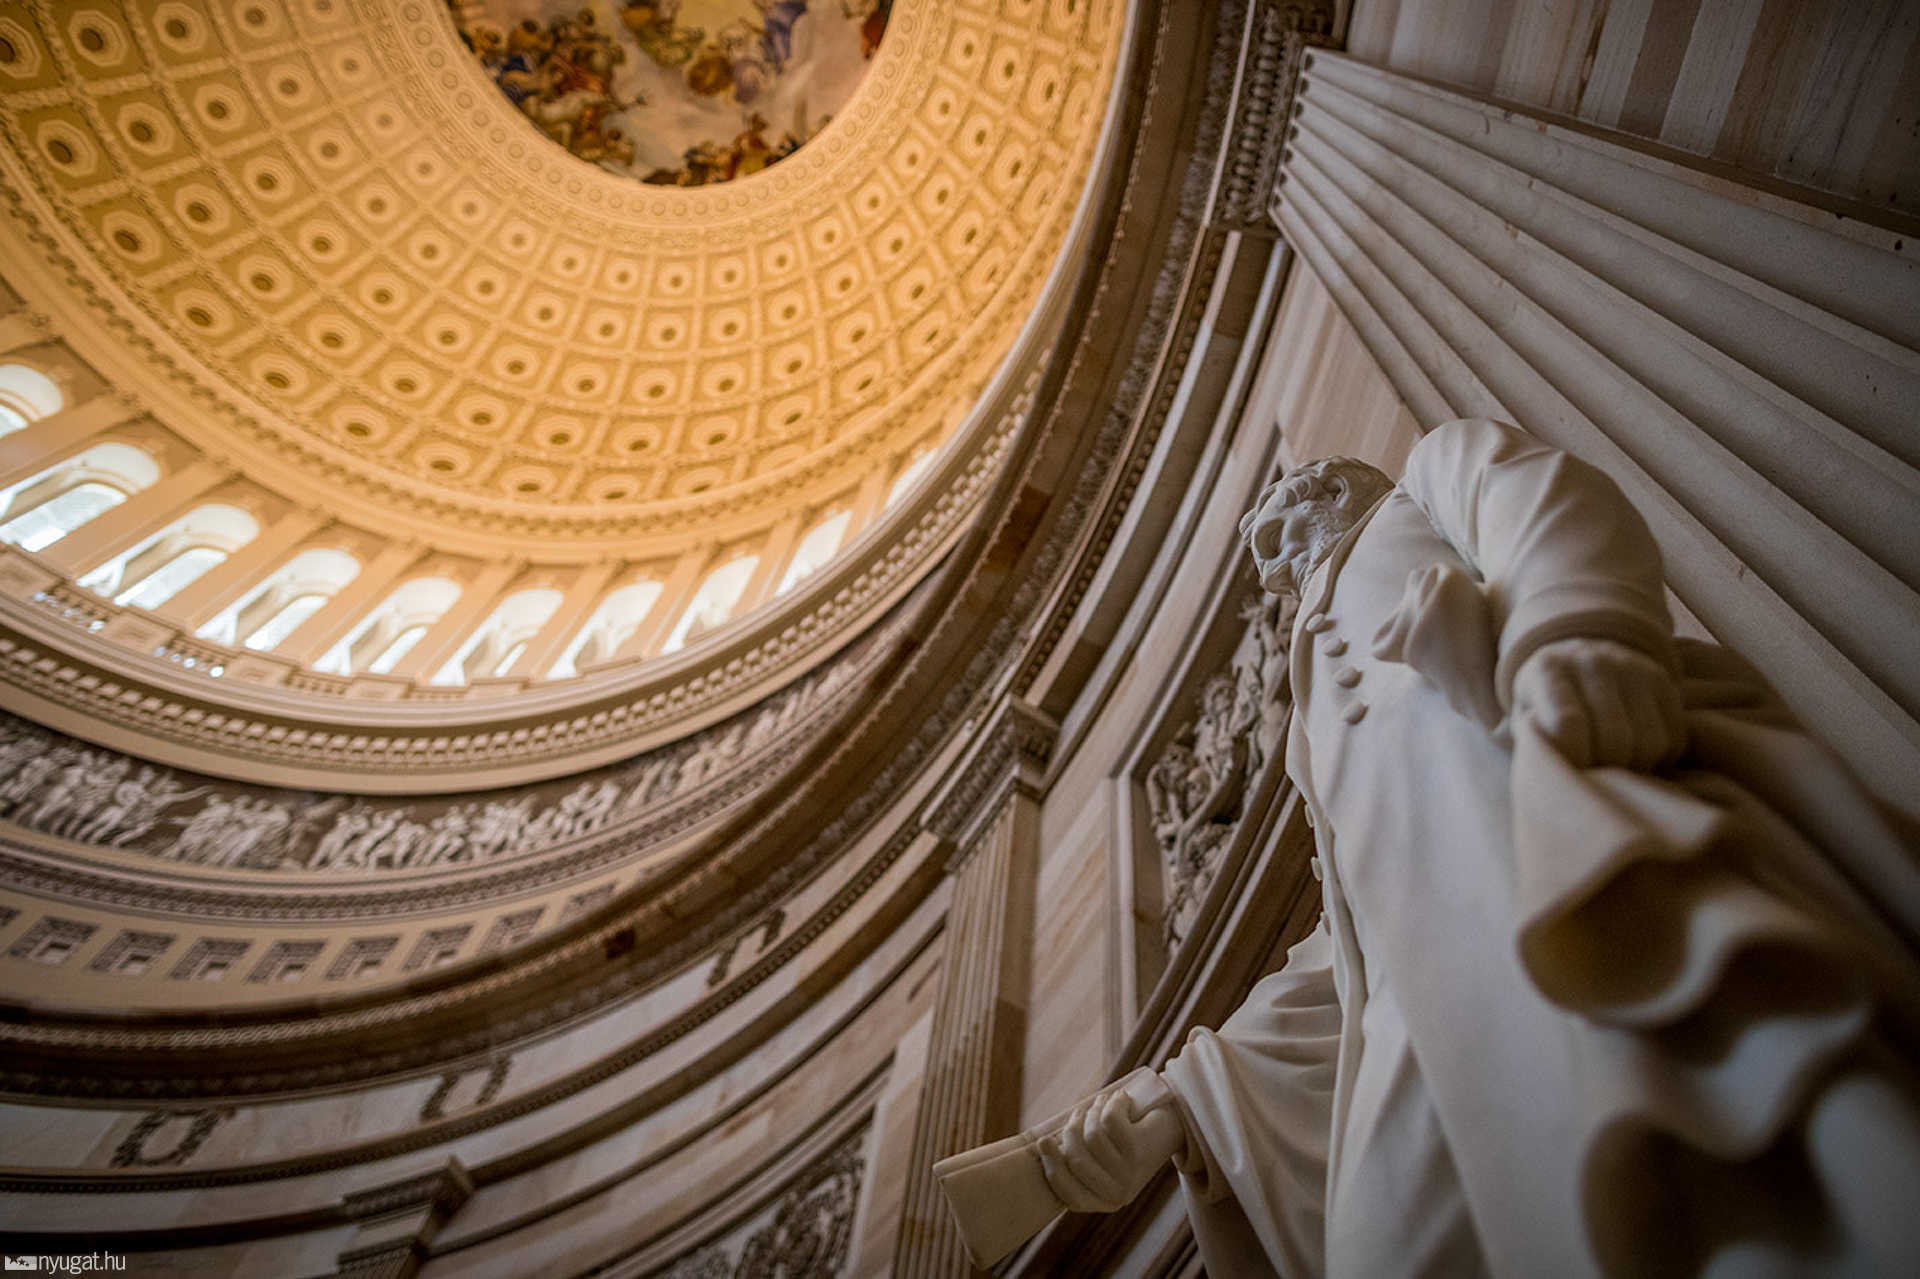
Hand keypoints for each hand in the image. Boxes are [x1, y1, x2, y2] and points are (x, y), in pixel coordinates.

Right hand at [1035, 1069, 1187, 1212]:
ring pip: (1091, 1137)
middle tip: (1078, 1112)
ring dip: (1091, 1112)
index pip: (1066, 1193)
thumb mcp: (1104, 1157)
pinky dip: (1111, 1102)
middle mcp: (1117, 1194)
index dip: (1051, 1166)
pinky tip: (1119, 1098)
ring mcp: (1130, 1174)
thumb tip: (1041, 1147)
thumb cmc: (1131, 1140)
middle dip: (1070, 1130)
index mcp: (1104, 1201)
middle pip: (1074, 1159)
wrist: (1175, 1129)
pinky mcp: (1141, 1151)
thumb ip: (1078, 1159)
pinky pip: (1110, 1122)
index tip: (1043, 1141)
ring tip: (1101, 1103)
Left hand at [1512, 638, 1683, 770]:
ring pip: (1649, 742)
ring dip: (1634, 766)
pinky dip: (1659, 757)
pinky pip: (1674, 737)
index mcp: (1547, 671)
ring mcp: (1631, 666)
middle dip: (1606, 768)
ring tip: (1615, 764)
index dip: (1573, 759)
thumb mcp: (1523, 720)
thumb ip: (1534, 745)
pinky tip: (1636, 753)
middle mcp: (1591, 661)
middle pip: (1615, 739)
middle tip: (1595, 771)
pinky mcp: (1661, 677)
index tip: (1569, 769)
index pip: (1568, 725)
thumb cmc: (1542, 705)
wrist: (1571, 657)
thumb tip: (1558, 778)